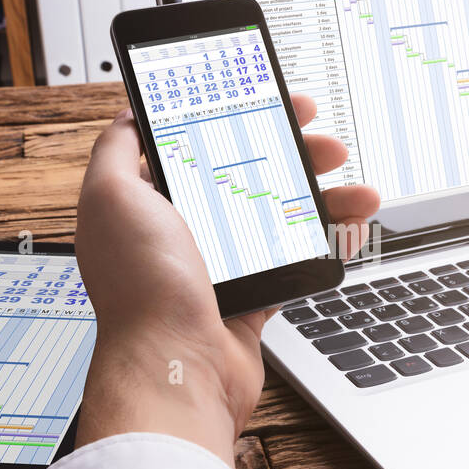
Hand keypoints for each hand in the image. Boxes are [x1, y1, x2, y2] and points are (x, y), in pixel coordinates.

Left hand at [73, 95, 379, 465]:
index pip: (196, 145)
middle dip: (293, 153)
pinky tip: (347, 227)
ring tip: (358, 190)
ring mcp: (218, 266)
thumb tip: (129, 115)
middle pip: (247, 175)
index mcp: (147, 205)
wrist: (177, 367)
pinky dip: (323, 243)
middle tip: (326, 143)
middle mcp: (180, 233)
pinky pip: (294, 260)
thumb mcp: (110, 196)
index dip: (237, 118)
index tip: (272, 101)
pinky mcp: (249, 299)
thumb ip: (116, 150)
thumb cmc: (142, 289)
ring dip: (322, 198)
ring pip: (279, 216)